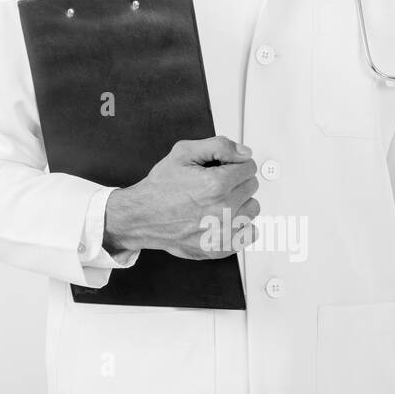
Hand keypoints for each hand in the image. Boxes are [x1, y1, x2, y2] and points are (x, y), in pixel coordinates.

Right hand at [103, 136, 259, 258]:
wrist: (142, 216)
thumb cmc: (160, 188)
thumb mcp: (183, 152)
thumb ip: (218, 146)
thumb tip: (244, 152)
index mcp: (216, 184)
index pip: (249, 166)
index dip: (234, 163)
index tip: (222, 167)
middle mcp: (223, 209)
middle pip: (252, 186)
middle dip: (236, 180)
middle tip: (214, 183)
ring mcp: (224, 231)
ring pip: (252, 209)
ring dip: (239, 202)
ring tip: (217, 201)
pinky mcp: (221, 247)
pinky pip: (249, 233)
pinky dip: (239, 225)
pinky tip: (222, 218)